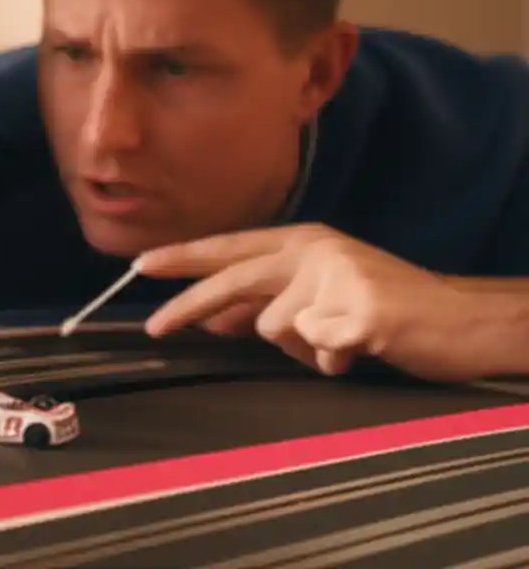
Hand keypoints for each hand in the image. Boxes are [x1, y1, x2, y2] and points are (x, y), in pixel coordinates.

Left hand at [137, 223, 497, 381]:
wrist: (462, 320)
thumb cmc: (385, 311)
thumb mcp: (318, 297)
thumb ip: (267, 303)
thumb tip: (210, 318)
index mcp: (303, 242)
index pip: (229, 247)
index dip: (184, 257)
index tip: (138, 266)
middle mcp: (316, 250)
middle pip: (233, 279)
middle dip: (188, 307)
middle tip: (153, 331)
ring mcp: (339, 277)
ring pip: (276, 329)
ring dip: (303, 348)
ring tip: (343, 339)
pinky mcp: (362, 310)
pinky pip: (317, 351)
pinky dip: (334, 360)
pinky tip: (361, 349)